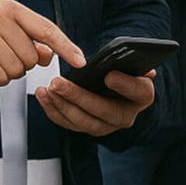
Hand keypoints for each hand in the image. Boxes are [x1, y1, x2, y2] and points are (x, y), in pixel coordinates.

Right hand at [0, 0, 86, 87]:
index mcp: (8, 8)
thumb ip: (29, 41)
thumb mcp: (3, 33)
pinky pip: (1, 77)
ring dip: (6, 73)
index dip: (65, 46)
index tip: (80, 61)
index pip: (45, 28)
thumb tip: (49, 54)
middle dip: (20, 65)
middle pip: (31, 56)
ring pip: (18, 69)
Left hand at [35, 69, 155, 135]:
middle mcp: (126, 115)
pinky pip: (69, 124)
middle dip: (79, 96)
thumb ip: (127, 60)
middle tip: (58, 82)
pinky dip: (53, 111)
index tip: (109, 76)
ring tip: (49, 88)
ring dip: (63, 105)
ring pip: (84, 121)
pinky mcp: (88, 128)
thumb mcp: (127, 63)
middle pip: (105, 110)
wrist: (113, 87)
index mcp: (142, 95)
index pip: (139, 91)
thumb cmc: (120, 71)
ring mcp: (107, 125)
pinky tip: (43, 96)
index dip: (125, 85)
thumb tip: (132, 56)